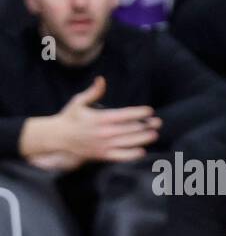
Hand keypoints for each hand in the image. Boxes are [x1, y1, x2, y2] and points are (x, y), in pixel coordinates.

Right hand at [46, 76, 160, 165]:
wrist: (58, 138)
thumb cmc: (69, 117)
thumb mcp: (78, 102)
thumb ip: (93, 92)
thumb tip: (101, 79)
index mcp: (100, 118)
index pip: (124, 115)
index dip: (139, 113)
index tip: (149, 111)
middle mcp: (104, 132)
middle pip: (130, 128)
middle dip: (146, 125)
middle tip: (158, 122)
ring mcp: (104, 145)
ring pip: (128, 142)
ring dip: (143, 138)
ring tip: (154, 134)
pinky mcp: (103, 155)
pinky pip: (120, 156)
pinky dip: (132, 155)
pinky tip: (142, 151)